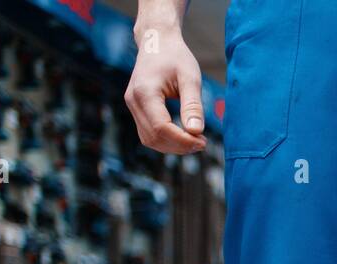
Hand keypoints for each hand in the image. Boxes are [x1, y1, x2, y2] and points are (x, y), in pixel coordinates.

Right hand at [123, 27, 206, 154]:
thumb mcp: (190, 78)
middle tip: (203, 142)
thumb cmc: (176, 57)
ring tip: (195, 141)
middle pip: (154, 137)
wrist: (157, 43)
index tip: (203, 141)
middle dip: (179, 146)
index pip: (161, 127)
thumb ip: (193, 105)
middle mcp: (133, 100)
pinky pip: (149, 134)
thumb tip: (196, 132)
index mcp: (145, 91)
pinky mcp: (136, 110)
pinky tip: (184, 137)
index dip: (182, 140)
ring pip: (150, 140)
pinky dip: (166, 141)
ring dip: (173, 147)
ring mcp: (132, 106)